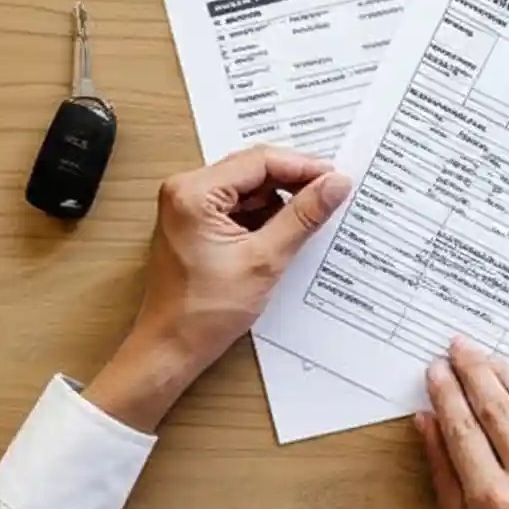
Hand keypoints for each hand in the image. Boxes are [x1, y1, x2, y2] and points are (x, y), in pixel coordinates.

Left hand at [85, 146, 352, 431]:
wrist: (171, 348)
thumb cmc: (203, 311)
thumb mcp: (265, 259)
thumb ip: (302, 217)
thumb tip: (334, 185)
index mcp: (194, 192)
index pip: (259, 161)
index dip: (303, 167)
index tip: (336, 178)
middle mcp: (186, 191)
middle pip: (253, 169)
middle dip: (294, 182)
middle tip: (332, 194)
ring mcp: (189, 207)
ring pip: (249, 188)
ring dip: (281, 201)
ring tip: (314, 217)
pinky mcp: (196, 224)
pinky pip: (239, 207)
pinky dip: (266, 216)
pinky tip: (289, 231)